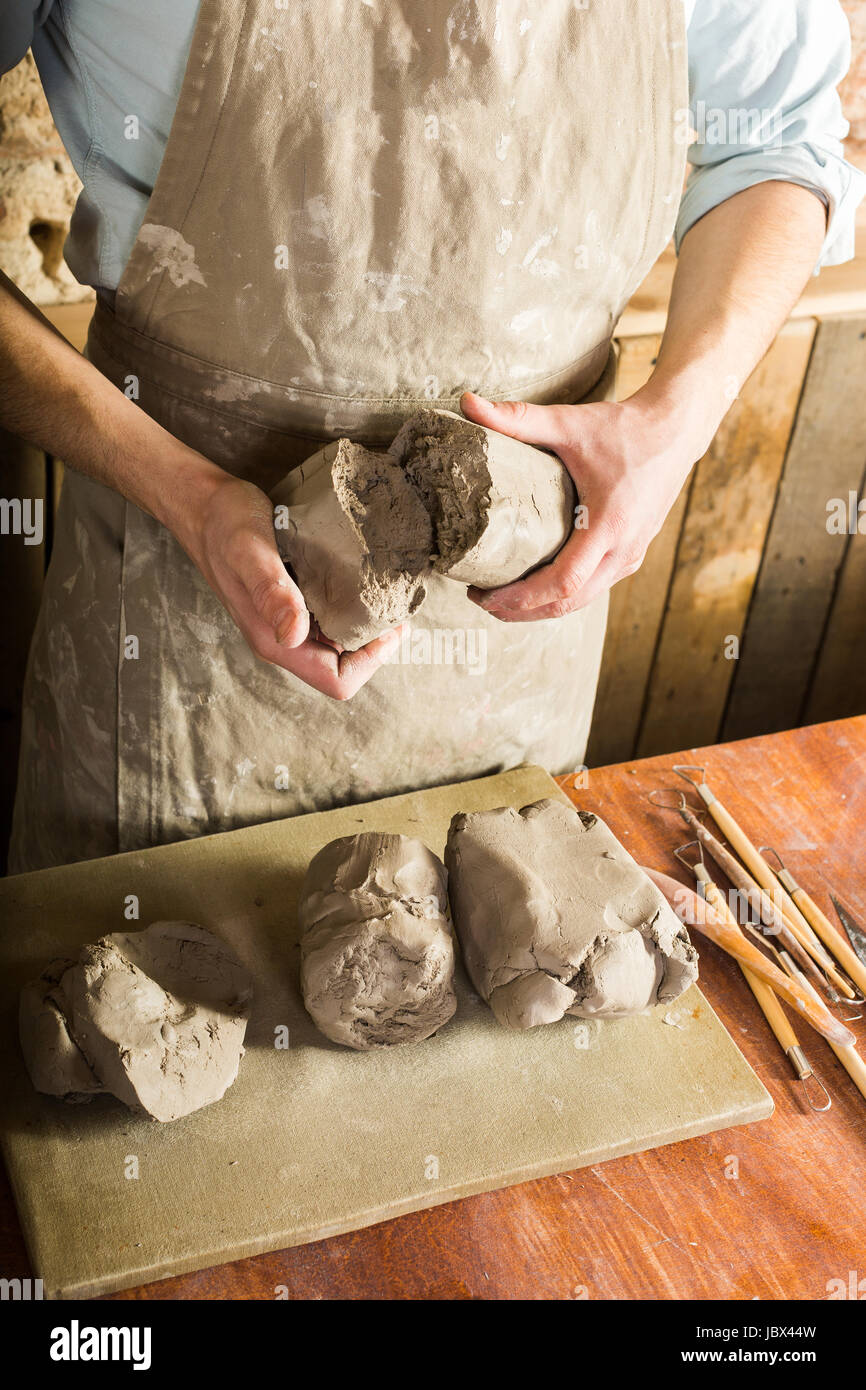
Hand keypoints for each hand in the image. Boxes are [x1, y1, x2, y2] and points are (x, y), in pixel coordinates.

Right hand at [169, 466, 402, 698]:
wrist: (202, 505)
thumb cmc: (223, 525)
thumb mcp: (249, 551)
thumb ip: (271, 592)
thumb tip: (294, 634)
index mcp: (275, 641)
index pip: (335, 680)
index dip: (370, 662)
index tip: (390, 626)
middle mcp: (284, 637)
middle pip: (344, 664)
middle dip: (375, 642)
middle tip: (396, 604)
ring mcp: (288, 621)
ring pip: (339, 641)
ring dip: (366, 623)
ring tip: (388, 591)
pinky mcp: (293, 600)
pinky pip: (331, 615)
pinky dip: (353, 603)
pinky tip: (365, 577)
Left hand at [459, 388, 710, 621]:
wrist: (676, 430)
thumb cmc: (625, 429)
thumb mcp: (569, 422)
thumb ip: (518, 417)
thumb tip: (467, 402)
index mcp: (609, 526)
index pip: (561, 583)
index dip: (519, 597)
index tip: (483, 594)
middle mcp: (624, 551)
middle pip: (567, 603)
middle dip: (522, 610)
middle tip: (481, 600)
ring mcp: (630, 557)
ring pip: (581, 600)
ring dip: (540, 607)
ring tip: (501, 599)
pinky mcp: (632, 554)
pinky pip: (593, 588)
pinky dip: (562, 595)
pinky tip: (535, 586)